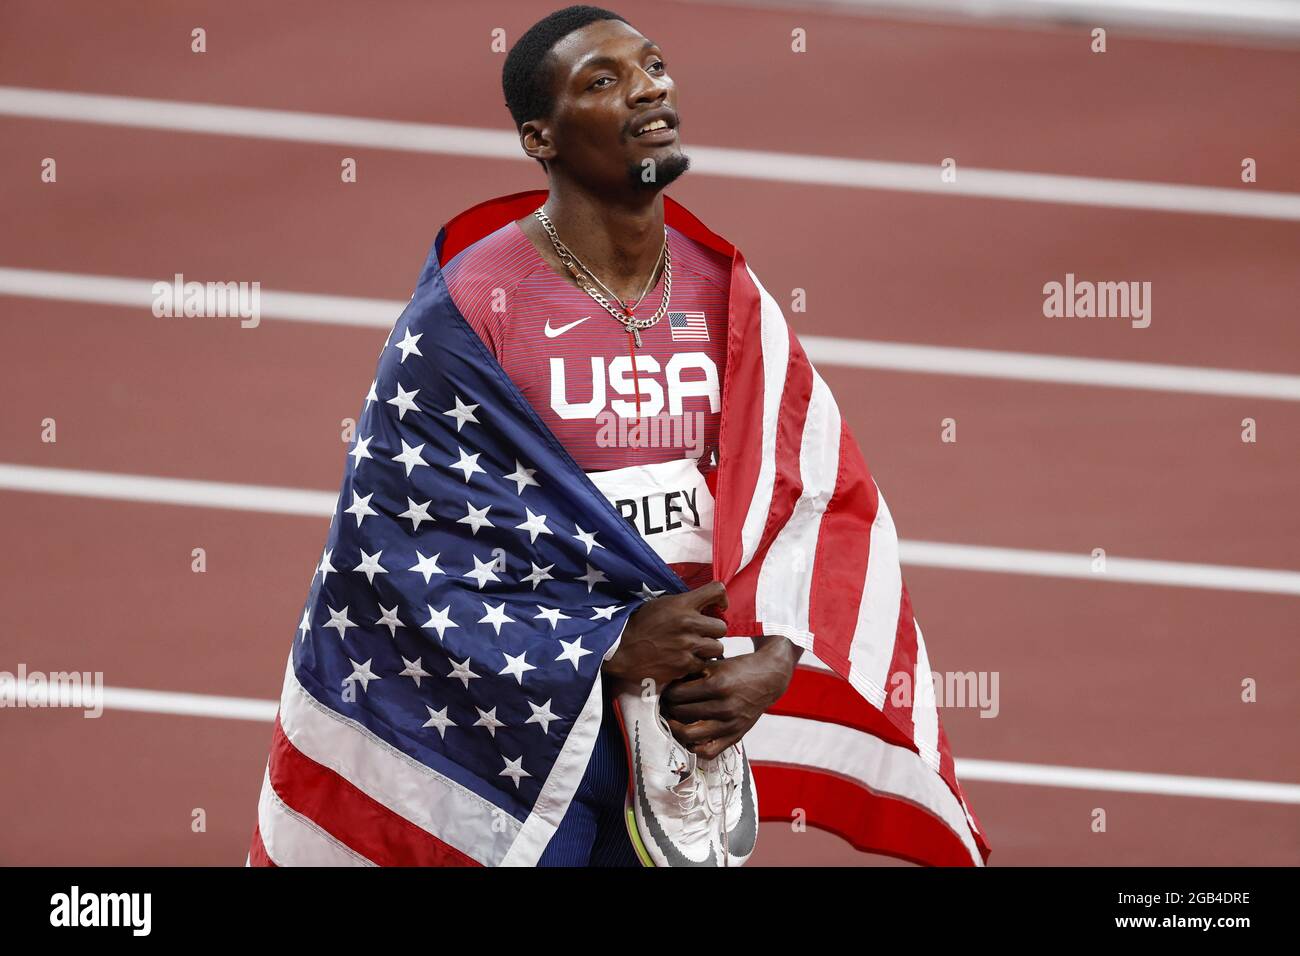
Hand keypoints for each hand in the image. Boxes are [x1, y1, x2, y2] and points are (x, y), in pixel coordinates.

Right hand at [602, 580, 728, 689]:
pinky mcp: (684, 665)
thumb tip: (704, 606)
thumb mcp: (660, 605)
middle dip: (713, 632)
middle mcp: (689, 623)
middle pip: (722, 627)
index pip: (717, 590)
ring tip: (694, 649)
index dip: (722, 598)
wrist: (621, 650)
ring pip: (717, 648)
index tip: (719, 607)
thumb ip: (684, 604)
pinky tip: (683, 660)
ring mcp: (688, 646)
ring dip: (707, 649)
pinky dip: (696, 664)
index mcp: (683, 604)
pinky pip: (703, 664)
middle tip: (702, 634)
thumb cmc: (639, 625)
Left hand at [660, 636, 800, 759]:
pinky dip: (694, 747)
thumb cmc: (738, 669)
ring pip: (689, 735)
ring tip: (673, 720)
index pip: (677, 694)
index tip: (666, 691)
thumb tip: (665, 685)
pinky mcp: (735, 736)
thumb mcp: (716, 664)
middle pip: (680, 713)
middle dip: (669, 708)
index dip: (667, 692)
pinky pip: (708, 752)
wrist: (768, 679)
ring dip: (676, 728)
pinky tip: (689, 736)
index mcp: (717, 685)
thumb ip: (692, 674)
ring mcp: (730, 724)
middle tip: (667, 704)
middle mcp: (724, 706)